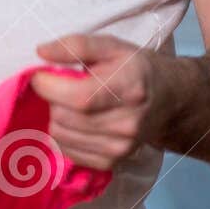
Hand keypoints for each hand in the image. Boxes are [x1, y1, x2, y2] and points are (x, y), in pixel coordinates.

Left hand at [29, 33, 160, 170]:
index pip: (77, 97)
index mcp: (129, 88)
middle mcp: (126, 123)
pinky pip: (67, 151)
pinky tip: (77, 120)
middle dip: (52, 98)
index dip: (49, 86)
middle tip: (62, 86)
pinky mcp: (111, 163)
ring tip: (71, 102)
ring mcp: (120, 148)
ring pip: (60, 135)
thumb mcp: (111, 45)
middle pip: (64, 117)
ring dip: (56, 116)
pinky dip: (64, 134)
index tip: (41, 74)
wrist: (168, 100)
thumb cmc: (135, 68)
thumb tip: (41, 52)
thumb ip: (76, 45)